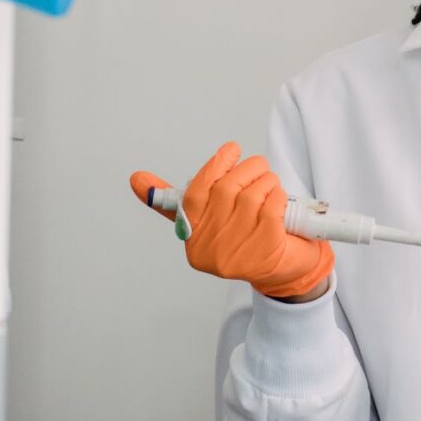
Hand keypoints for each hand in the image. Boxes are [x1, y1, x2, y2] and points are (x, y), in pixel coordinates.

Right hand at [129, 142, 333, 300]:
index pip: (195, 194)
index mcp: (191, 235)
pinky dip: (278, 196)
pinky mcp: (264, 251)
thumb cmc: (245, 236)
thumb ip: (180, 199)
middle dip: (248, 169)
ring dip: (267, 181)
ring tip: (270, 184)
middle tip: (259, 166)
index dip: (214, 167)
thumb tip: (136, 178)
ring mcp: (237, 252)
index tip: (230, 150)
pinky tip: (279, 199)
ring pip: (251, 195)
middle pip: (226, 190)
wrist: (284, 270)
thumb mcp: (211, 217)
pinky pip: (271, 207)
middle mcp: (210, 248)